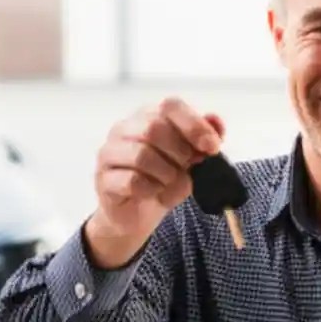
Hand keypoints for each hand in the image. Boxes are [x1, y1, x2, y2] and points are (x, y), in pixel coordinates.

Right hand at [85, 97, 225, 267]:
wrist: (136, 216)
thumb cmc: (162, 182)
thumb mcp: (191, 162)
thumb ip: (203, 141)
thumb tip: (216, 122)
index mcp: (148, 117)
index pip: (170, 105)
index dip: (194, 124)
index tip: (212, 147)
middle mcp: (124, 129)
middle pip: (154, 128)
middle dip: (180, 153)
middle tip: (188, 169)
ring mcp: (110, 153)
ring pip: (141, 155)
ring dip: (166, 174)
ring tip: (170, 184)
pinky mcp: (104, 179)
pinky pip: (131, 181)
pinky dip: (151, 189)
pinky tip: (154, 193)